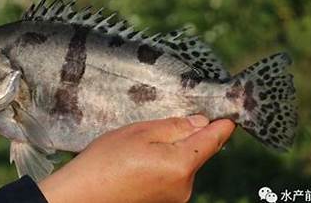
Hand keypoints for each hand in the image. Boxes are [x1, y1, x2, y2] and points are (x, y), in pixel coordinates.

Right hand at [39, 116, 234, 202]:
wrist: (82, 196)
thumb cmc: (105, 162)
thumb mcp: (140, 132)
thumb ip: (175, 126)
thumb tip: (201, 123)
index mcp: (182, 164)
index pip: (213, 140)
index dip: (221, 125)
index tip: (228, 115)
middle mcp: (185, 186)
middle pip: (196, 152)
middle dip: (186, 136)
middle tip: (159, 126)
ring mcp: (175, 197)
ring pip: (183, 164)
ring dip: (172, 151)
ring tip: (140, 148)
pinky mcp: (164, 202)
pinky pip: (172, 176)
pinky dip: (163, 164)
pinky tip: (139, 162)